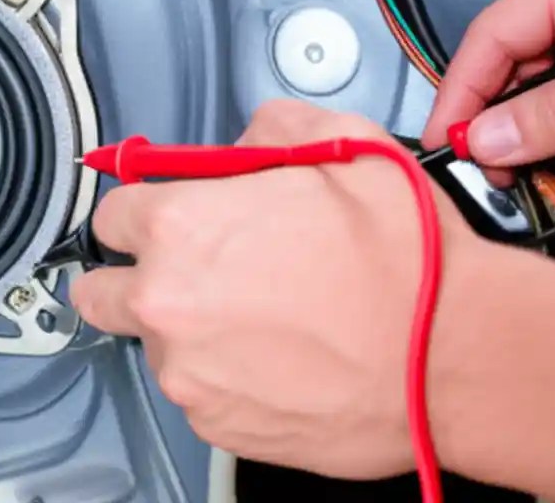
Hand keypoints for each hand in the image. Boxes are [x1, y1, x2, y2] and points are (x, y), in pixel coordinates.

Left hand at [69, 99, 482, 479]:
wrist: (455, 356)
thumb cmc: (405, 260)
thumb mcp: (344, 145)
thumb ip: (269, 130)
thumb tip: (246, 140)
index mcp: (180, 225)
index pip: (109, 216)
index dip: (142, 214)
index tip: (161, 221)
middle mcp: (167, 302)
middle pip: (99, 292)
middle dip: (131, 278)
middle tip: (184, 273)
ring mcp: (188, 372)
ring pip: (155, 346)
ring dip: (188, 332)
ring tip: (262, 319)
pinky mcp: (217, 425)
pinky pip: (198, 394)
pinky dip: (223, 377)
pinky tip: (278, 358)